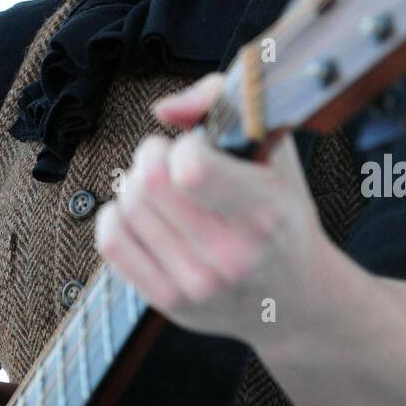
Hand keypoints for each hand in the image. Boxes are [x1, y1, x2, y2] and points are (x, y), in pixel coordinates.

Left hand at [94, 72, 327, 345]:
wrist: (294, 299)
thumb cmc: (281, 215)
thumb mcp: (274, 151)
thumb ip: (220, 103)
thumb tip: (163, 110)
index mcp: (264, 213)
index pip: (190, 170)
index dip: (185, 144)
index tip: (200, 147)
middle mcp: (231, 256)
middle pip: (148, 182)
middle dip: (155, 155)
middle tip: (175, 161)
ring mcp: (197, 284)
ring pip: (127, 206)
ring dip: (137, 184)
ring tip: (166, 190)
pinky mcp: (169, 302)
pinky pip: (111, 240)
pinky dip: (117, 214)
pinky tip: (145, 213)